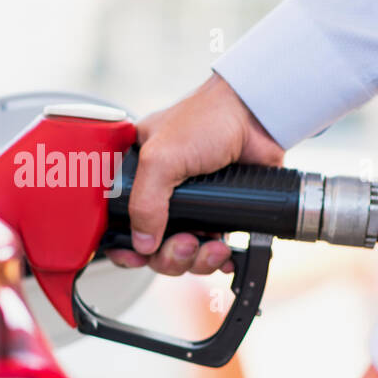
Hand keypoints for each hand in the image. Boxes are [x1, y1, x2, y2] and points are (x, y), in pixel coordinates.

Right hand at [106, 73, 284, 275]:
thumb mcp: (161, 157)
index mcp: (139, 176)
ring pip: (184, 253)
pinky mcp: (220, 214)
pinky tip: (225, 254)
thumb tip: (143, 242)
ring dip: (197, 260)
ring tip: (212, 247)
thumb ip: (144, 202)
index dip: (125, 247)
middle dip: (170, 255)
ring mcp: (192, 206)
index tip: (136, 257)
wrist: (257, 117)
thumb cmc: (209, 118)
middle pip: (154, 247)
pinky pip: (211, 251)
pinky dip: (218, 260)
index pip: (121, 222)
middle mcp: (163, 193)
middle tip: (186, 244)